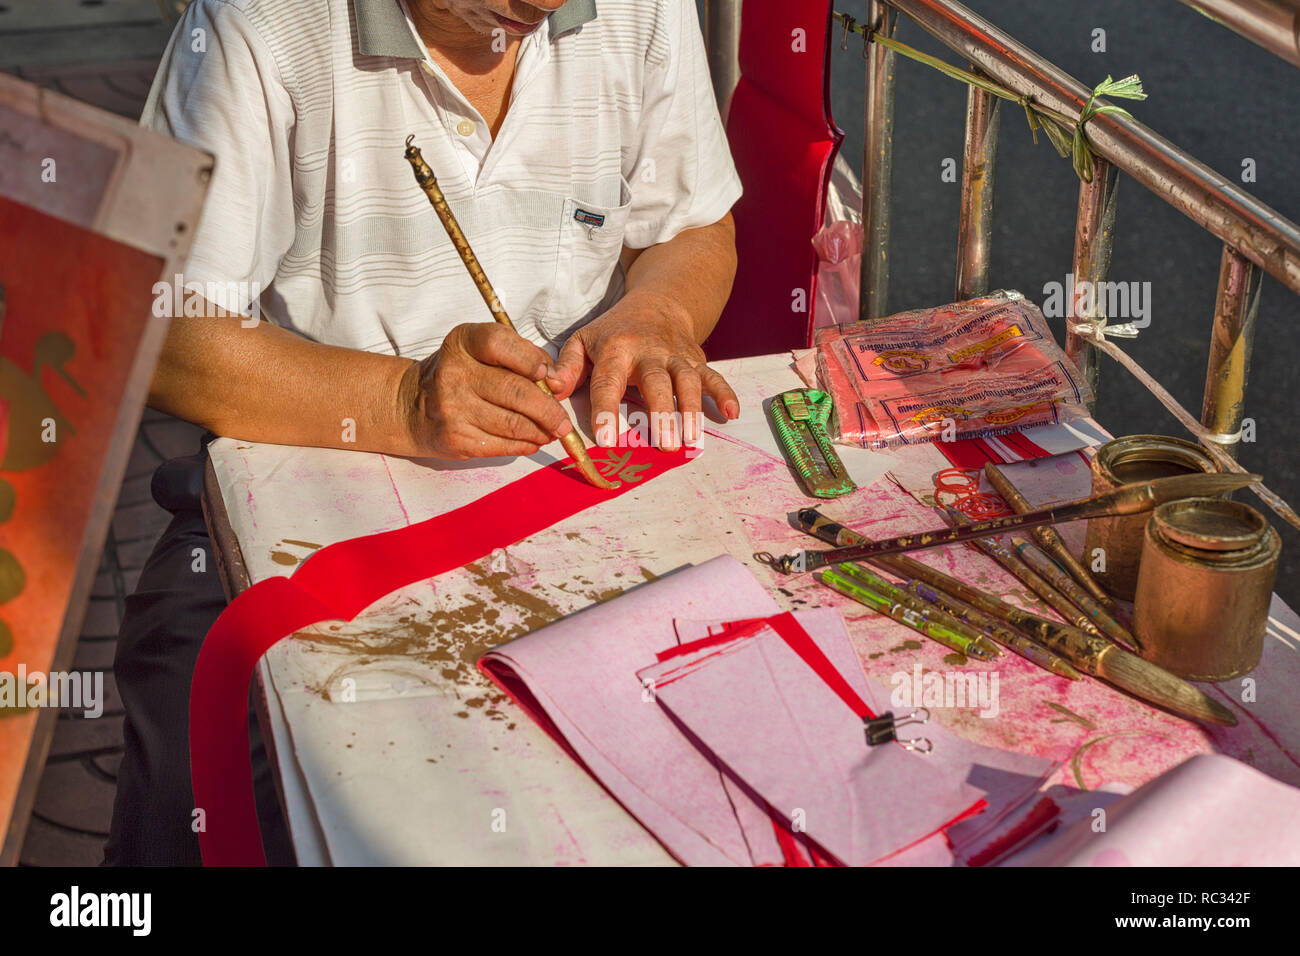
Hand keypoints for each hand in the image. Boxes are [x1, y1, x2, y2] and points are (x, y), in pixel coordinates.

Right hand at [401, 322, 572, 459]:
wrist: (412, 406)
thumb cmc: (460, 373)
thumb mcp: (482, 350)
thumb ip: (521, 356)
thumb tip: (556, 384)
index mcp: (463, 342)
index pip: (501, 344)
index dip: (532, 361)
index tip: (552, 380)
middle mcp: (454, 373)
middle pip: (516, 392)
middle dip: (549, 410)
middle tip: (564, 421)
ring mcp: (452, 408)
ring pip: (513, 423)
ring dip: (541, 431)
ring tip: (553, 431)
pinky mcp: (456, 438)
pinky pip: (502, 444)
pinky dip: (525, 444)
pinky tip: (534, 440)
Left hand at [548, 292, 738, 449]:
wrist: (657, 304)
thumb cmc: (614, 332)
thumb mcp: (583, 341)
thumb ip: (566, 366)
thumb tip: (552, 390)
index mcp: (616, 349)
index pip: (608, 382)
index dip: (606, 411)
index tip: (606, 440)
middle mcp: (649, 352)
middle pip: (656, 383)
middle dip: (662, 413)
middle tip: (664, 445)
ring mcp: (676, 356)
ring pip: (688, 381)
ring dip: (693, 410)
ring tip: (691, 440)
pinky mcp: (697, 360)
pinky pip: (714, 376)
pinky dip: (725, 393)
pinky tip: (731, 413)